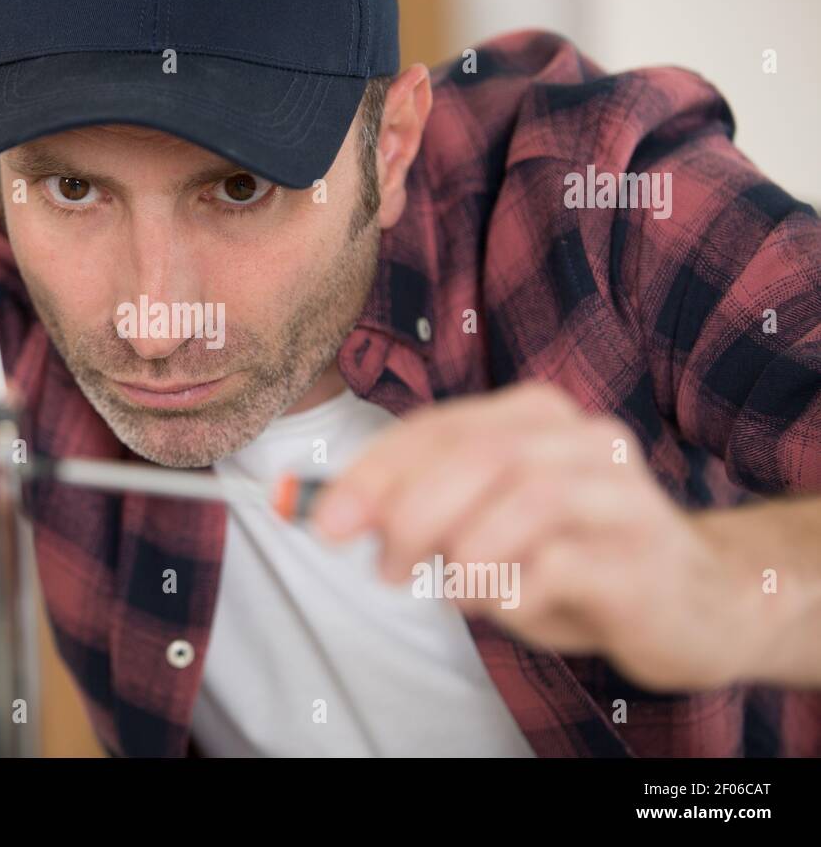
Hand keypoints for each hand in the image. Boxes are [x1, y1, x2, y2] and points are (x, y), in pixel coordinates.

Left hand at [310, 381, 757, 690]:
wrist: (696, 600)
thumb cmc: (572, 556)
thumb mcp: (486, 523)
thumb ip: (422, 506)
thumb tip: (337, 512)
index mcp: (536, 415)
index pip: (437, 428)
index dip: (372, 473)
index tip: (323, 521)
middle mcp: (585, 438)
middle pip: (478, 455)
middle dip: (407, 511)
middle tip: (380, 566)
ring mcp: (623, 494)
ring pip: (526, 497)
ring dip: (462, 551)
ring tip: (447, 590)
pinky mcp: (643, 557)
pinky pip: (560, 564)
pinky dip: (511, 590)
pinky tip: (501, 604)